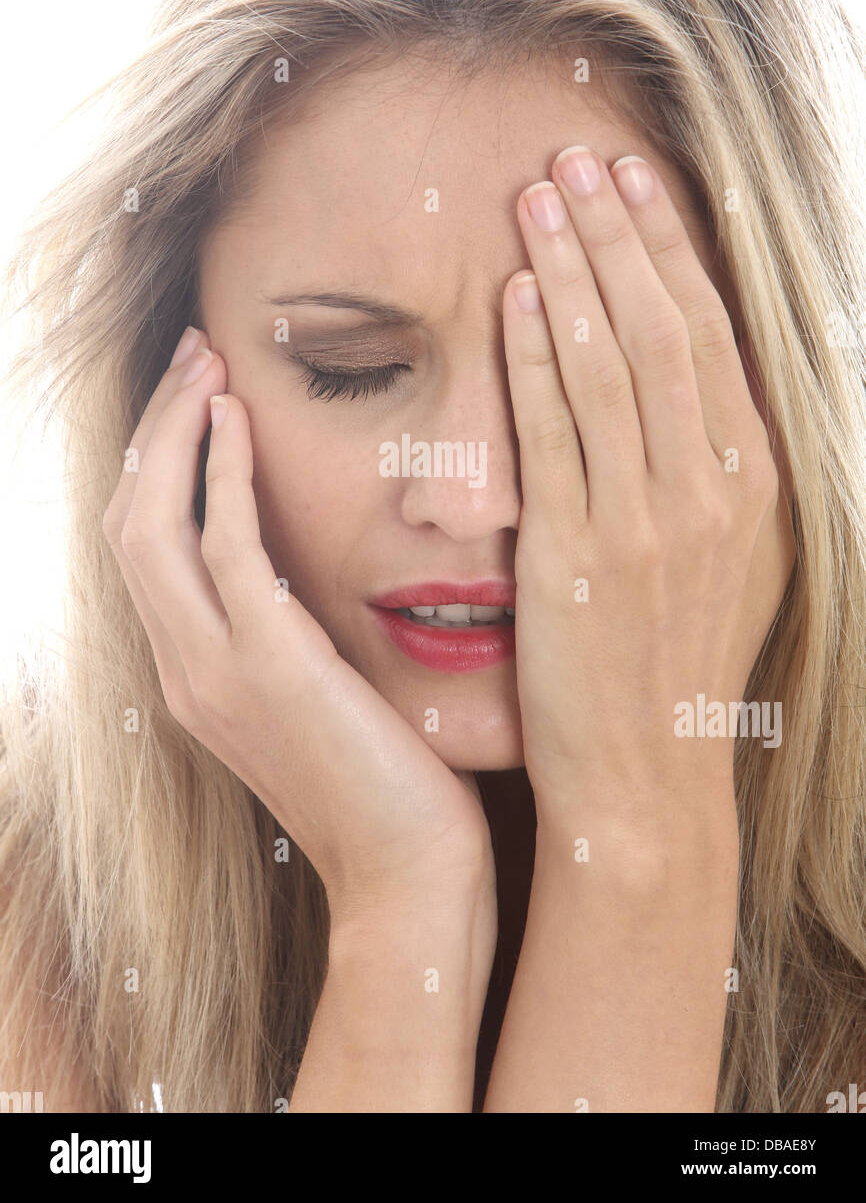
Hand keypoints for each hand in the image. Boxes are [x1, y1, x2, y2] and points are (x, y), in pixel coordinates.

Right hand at [102, 328, 496, 930]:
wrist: (411, 879)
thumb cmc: (388, 786)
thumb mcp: (319, 699)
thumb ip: (289, 635)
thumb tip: (301, 569)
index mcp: (194, 675)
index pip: (144, 547)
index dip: (159, 461)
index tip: (196, 393)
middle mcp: (185, 670)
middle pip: (129, 521)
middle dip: (155, 428)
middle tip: (192, 352)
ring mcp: (215, 671)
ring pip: (152, 523)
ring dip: (175, 432)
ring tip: (205, 361)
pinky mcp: (269, 665)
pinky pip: (224, 544)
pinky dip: (223, 472)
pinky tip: (240, 418)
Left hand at [502, 148, 795, 845]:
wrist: (649, 779)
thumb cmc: (678, 665)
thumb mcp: (732, 559)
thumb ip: (719, 467)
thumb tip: (694, 377)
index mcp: (756, 482)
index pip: (712, 335)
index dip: (672, 248)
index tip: (636, 181)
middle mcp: (713, 490)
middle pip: (664, 328)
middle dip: (619, 234)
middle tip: (577, 158)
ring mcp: (648, 522)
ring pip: (613, 365)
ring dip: (575, 271)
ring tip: (538, 198)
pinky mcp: (578, 557)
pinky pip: (557, 434)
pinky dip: (538, 358)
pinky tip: (519, 296)